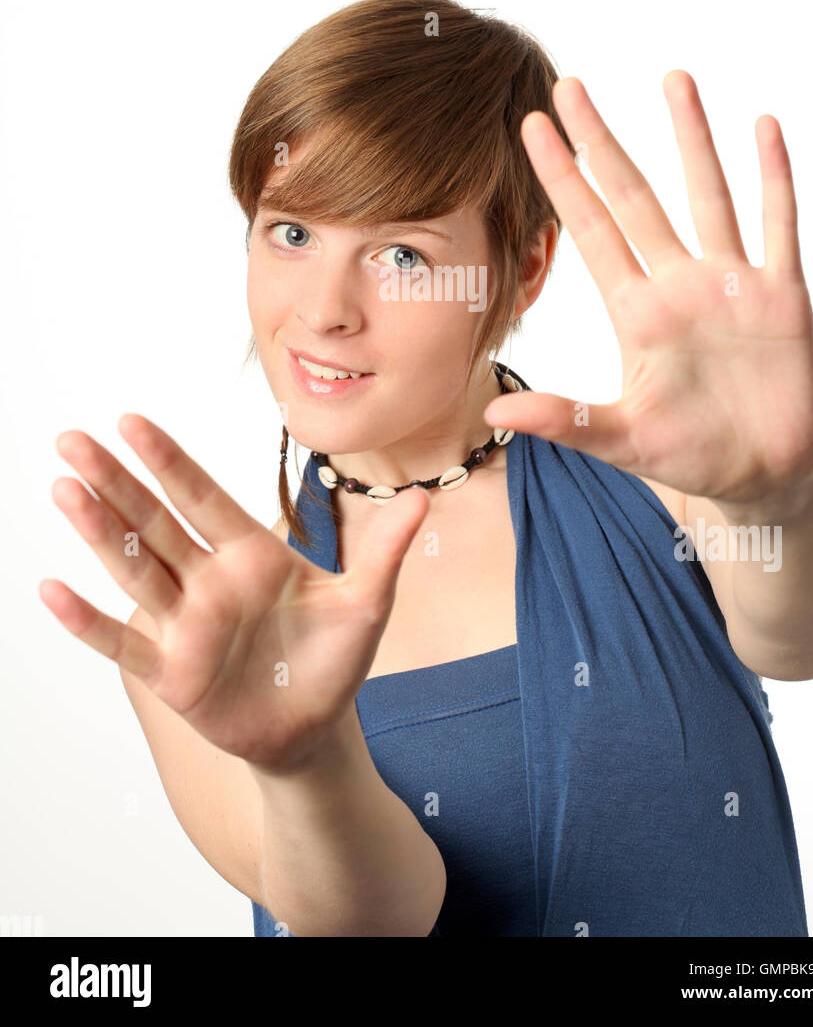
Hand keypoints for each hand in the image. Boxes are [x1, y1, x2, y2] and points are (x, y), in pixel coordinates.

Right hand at [41, 415, 428, 770]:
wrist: (316, 729)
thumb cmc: (337, 659)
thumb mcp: (368, 603)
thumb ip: (385, 550)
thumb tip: (424, 498)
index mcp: (252, 554)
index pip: (204, 497)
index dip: (170, 461)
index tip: (132, 421)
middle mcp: (211, 581)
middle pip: (156, 523)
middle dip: (115, 481)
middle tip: (72, 440)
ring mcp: (186, 625)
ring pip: (136, 570)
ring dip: (99, 533)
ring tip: (64, 489)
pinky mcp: (173, 674)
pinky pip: (123, 645)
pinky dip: (88, 621)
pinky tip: (52, 590)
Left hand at [484, 72, 812, 511]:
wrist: (761, 478)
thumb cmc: (690, 456)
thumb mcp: (624, 440)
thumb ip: (567, 422)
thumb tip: (494, 413)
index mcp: (636, 313)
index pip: (590, 230)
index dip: (562, 178)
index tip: (531, 127)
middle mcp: (679, 285)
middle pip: (635, 196)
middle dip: (603, 140)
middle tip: (569, 85)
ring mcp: (732, 285)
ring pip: (707, 194)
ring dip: (691, 137)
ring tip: (672, 78)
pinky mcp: (783, 297)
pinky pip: (779, 226)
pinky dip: (774, 178)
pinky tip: (763, 126)